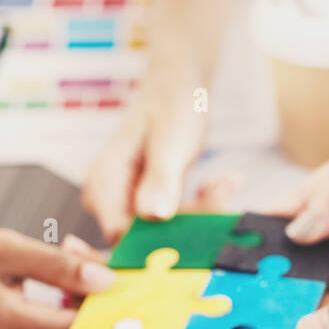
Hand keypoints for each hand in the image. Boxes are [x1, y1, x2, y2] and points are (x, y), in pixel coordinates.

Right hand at [0, 220, 115, 328]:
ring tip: (68, 254)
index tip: (135, 281)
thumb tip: (108, 279)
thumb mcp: (6, 247)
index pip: (85, 328)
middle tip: (89, 252)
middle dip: (97, 294)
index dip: (113, 303)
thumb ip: (61, 266)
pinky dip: (66, 304)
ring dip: (82, 296)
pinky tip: (59, 274)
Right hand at [82, 61, 207, 241]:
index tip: (198, 224)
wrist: (176, 88)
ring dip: (201, 212)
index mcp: (103, 183)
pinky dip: (201, 208)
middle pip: (146, 238)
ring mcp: (127, 205)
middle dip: (189, 221)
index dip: (158, 240)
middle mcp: (109, 199)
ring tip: (225, 182)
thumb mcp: (170, 139)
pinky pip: (174, 223)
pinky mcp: (147, 208)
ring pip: (165, 233)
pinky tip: (219, 184)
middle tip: (222, 191)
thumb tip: (153, 215)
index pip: (120, 235)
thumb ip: (161, 178)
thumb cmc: (170, 103)